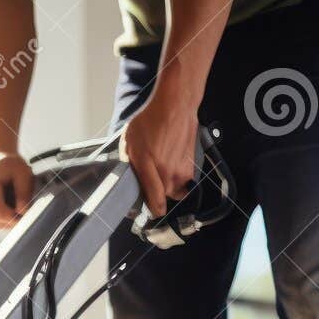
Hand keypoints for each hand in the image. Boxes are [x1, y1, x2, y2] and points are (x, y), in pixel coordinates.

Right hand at [0, 151, 33, 230]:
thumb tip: (22, 212)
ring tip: (14, 206)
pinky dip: (0, 219)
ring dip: (5, 221)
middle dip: (10, 221)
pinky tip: (7, 207)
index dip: (15, 218)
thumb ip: (24, 193)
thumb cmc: (10, 164)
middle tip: (23, 210)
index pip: (0, 214)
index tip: (26, 212)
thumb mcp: (24, 173)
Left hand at [118, 89, 199, 216]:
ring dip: (169, 185)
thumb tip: (128, 179)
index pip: (154, 201)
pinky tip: (172, 162)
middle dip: (157, 194)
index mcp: (148, 167)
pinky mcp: (191, 167)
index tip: (150, 212)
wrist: (176, 107)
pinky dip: (178, 176)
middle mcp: (167, 172)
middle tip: (151, 180)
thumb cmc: (150, 120)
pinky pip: (183, 181)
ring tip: (162, 169)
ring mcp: (181, 171)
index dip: (152, 211)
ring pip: (174, 190)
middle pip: (163, 198)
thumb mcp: (129, 141)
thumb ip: (128, 163)